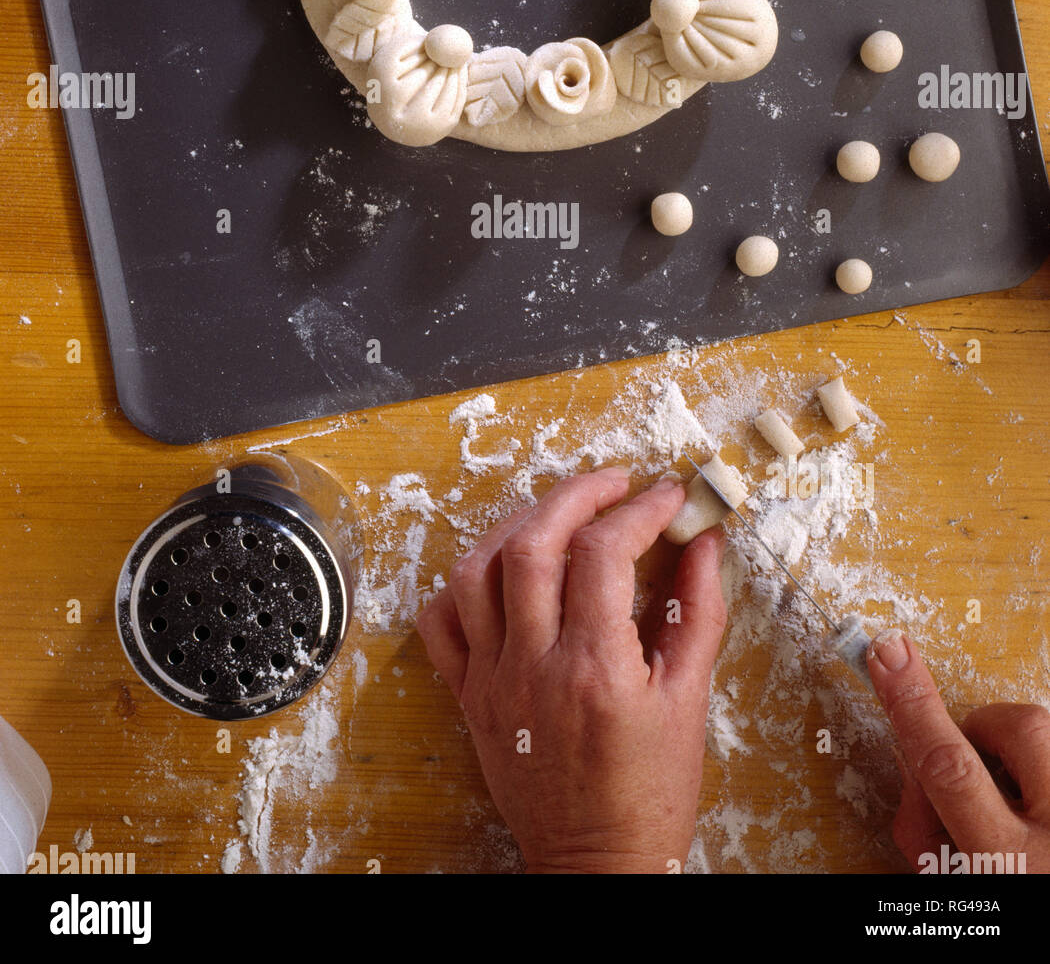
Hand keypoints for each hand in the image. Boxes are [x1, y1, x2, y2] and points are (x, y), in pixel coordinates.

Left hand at [416, 467, 727, 872]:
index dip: (639, 510)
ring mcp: (493, 680)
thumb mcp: (690, 701)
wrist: (597, 864)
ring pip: (476, 571)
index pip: (604, 552)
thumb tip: (704, 544)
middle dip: (574, 494)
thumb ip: (697, 614)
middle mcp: (535, 666)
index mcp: (596, 669)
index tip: (664, 497)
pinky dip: (464, 582)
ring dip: (516, 525)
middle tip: (613, 484)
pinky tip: (501, 569)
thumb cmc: (650, 794)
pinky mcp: (470, 697)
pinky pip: (441, 623)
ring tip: (556, 512)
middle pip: (532, 543)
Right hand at [867, 629, 1049, 872]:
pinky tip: (1044, 818)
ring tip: (1019, 811)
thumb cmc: (1019, 912)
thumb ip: (936, 839)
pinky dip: (1049, 777)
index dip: (913, 704)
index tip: (888, 654)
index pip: (948, 768)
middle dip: (980, 733)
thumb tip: (919, 777)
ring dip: (1025, 759)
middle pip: (1015, 733)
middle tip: (971, 784)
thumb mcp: (963, 892)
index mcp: (1013, 870)